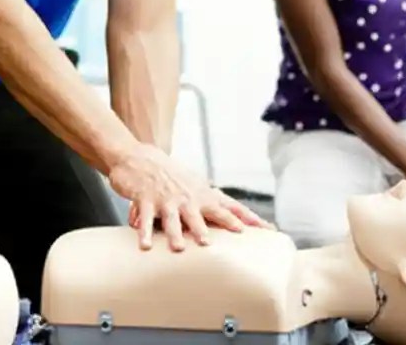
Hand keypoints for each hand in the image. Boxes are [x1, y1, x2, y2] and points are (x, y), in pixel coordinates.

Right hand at [108, 143, 272, 250]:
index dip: (247, 218)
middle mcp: (187, 197)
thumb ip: (210, 202)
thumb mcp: (194, 185)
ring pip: (172, 218)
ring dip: (175, 233)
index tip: (267, 229)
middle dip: (206, 228)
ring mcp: (166, 199)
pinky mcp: (145, 199)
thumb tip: (235, 218)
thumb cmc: (169, 175)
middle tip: (212, 243)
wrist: (138, 157)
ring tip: (179, 247)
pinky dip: (144, 231)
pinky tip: (146, 245)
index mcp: (202, 194)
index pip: (229, 207)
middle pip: (200, 215)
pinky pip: (145, 218)